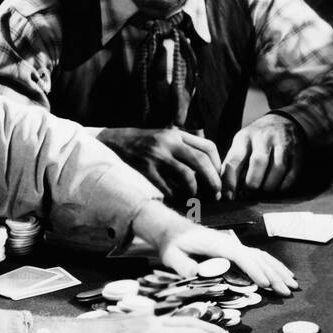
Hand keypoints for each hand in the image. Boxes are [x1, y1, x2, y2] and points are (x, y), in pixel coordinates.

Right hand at [98, 127, 221, 200]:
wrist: (113, 141)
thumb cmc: (143, 143)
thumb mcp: (165, 136)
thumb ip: (184, 145)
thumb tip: (209, 165)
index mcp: (177, 134)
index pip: (208, 146)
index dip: (218, 165)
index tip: (219, 177)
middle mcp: (169, 142)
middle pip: (201, 161)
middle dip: (213, 181)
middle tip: (217, 194)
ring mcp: (157, 156)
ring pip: (187, 176)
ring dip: (195, 190)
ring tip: (193, 196)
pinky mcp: (146, 170)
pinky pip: (168, 188)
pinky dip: (175, 197)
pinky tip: (175, 198)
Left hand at [131, 200, 298, 295]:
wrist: (173, 230)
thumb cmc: (173, 244)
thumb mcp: (172, 256)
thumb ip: (184, 266)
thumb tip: (198, 274)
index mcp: (217, 244)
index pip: (240, 256)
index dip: (254, 270)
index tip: (266, 284)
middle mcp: (230, 243)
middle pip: (257, 258)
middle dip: (274, 275)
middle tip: (287, 292)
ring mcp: (235, 246)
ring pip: (262, 257)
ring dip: (278, 270)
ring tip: (293, 285)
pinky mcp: (235, 251)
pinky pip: (258, 257)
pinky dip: (273, 266)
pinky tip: (282, 275)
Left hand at [221, 114, 302, 198]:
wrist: (283, 121)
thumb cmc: (256, 140)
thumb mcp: (241, 145)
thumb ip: (233, 165)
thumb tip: (226, 192)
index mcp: (244, 137)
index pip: (235, 159)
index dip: (230, 181)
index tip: (229, 196)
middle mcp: (263, 137)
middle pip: (258, 162)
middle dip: (253, 182)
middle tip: (250, 192)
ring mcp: (282, 143)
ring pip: (278, 168)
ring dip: (269, 186)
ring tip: (264, 191)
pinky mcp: (297, 151)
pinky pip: (292, 173)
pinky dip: (283, 185)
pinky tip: (277, 188)